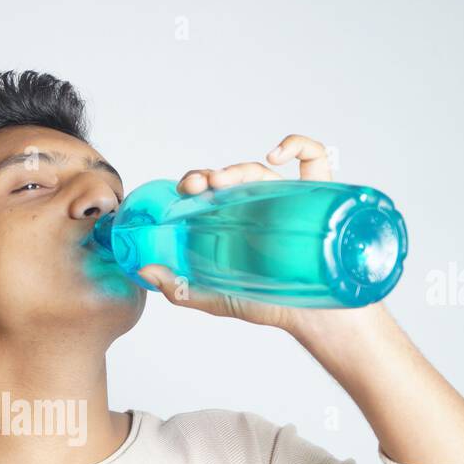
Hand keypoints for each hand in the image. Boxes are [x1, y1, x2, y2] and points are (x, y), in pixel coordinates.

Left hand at [138, 133, 359, 333]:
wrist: (320, 318)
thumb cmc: (274, 305)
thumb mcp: (220, 299)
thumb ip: (182, 289)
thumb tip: (144, 271)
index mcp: (235, 225)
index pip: (210, 193)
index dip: (194, 184)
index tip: (182, 190)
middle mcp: (259, 208)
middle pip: (232, 178)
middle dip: (210, 175)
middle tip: (196, 184)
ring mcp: (289, 200)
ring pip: (262, 170)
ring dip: (239, 168)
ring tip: (223, 181)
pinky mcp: (320, 196)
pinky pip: (315, 158)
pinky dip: (298, 145)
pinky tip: (277, 155)